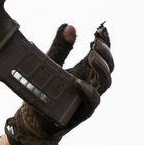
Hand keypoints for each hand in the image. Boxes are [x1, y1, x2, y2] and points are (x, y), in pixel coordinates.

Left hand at [6, 24, 112, 144]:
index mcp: (86, 69)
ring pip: (105, 82)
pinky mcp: (83, 111)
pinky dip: (87, 91)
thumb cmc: (45, 91)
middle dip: (105, 52)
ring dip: (101, 67)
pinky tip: (78, 82)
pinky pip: (92, 101)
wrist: (34, 118)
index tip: (101, 29)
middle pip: (109, 66)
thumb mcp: (50, 64)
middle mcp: (91, 81)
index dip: (105, 41)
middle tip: (95, 43)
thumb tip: (68, 25)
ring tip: (91, 55)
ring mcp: (89, 97)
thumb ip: (60, 47)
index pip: (102, 53)